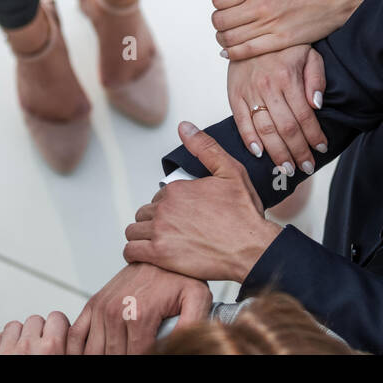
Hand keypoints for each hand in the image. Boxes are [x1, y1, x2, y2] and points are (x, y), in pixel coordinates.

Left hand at [0, 313, 69, 354]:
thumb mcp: (62, 360)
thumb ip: (64, 347)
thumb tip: (69, 338)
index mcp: (53, 349)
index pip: (58, 318)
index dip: (56, 328)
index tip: (55, 335)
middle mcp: (30, 347)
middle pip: (36, 319)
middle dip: (36, 331)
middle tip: (36, 348)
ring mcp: (9, 350)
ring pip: (15, 326)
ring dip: (16, 337)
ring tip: (20, 353)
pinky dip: (0, 345)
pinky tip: (5, 356)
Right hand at [66, 261, 210, 354]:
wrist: (162, 250)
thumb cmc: (180, 275)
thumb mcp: (197, 298)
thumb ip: (192, 324)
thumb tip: (181, 346)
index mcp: (139, 315)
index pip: (137, 357)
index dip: (147, 359)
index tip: (155, 352)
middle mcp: (115, 312)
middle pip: (115, 357)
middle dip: (125, 358)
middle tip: (140, 350)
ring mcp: (101, 307)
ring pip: (94, 352)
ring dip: (104, 354)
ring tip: (121, 350)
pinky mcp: (94, 303)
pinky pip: (76, 334)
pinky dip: (78, 349)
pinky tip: (91, 351)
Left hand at [125, 122, 282, 282]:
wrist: (252, 248)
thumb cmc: (244, 214)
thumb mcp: (230, 171)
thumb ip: (205, 147)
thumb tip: (185, 127)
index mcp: (177, 189)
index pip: (158, 196)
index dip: (168, 205)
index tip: (182, 215)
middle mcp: (165, 208)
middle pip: (144, 213)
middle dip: (154, 220)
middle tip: (172, 230)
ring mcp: (160, 232)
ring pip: (134, 231)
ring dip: (143, 235)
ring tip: (160, 242)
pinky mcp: (159, 255)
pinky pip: (131, 251)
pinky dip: (135, 252)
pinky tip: (147, 254)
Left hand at [212, 0, 356, 59]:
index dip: (217, 5)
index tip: (223, 8)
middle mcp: (260, 4)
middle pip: (220, 20)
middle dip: (218, 24)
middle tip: (223, 25)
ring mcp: (269, 24)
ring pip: (229, 38)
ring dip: (223, 40)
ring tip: (227, 38)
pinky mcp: (279, 41)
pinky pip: (245, 51)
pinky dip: (232, 53)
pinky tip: (231, 51)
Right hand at [228, 46, 327, 175]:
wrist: (250, 31)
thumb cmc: (284, 46)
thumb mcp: (308, 53)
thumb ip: (316, 78)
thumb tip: (317, 105)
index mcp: (288, 78)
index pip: (305, 116)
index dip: (314, 136)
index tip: (322, 148)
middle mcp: (268, 87)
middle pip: (286, 128)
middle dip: (298, 152)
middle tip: (306, 167)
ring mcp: (249, 93)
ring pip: (265, 130)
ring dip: (277, 153)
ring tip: (287, 168)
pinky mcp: (234, 95)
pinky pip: (241, 122)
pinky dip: (249, 140)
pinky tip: (259, 154)